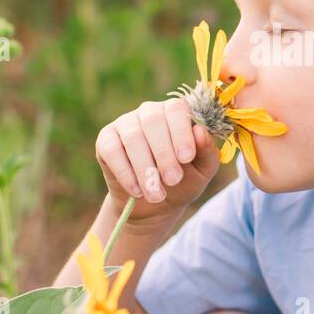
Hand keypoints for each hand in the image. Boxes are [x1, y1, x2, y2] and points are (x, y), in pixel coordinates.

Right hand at [95, 98, 219, 219]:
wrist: (155, 204)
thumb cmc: (184, 181)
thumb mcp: (203, 170)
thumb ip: (207, 151)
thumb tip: (200, 132)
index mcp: (175, 112)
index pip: (176, 109)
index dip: (181, 132)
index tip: (186, 158)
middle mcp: (149, 112)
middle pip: (153, 121)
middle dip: (164, 153)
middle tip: (173, 180)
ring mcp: (125, 124)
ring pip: (133, 137)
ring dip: (145, 168)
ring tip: (156, 194)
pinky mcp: (106, 140)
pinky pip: (111, 150)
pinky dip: (125, 172)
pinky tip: (137, 191)